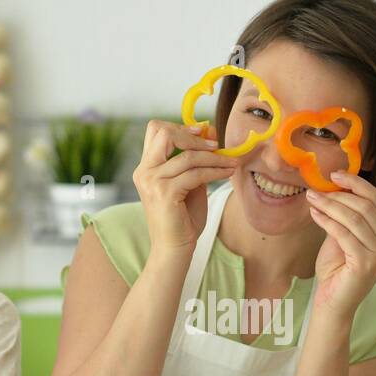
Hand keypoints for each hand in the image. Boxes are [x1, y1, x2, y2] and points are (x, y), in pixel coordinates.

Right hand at [132, 121, 234, 257]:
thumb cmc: (182, 218)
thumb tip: (209, 131)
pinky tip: (227, 173)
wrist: (174, 249)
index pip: (156, 130)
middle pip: (164, 133)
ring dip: (214, 157)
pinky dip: (215, 171)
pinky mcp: (164, 193)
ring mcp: (152, 181)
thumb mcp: (189, 182)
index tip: (204, 132)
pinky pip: (195, 173)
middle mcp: (145, 171)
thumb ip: (194, 160)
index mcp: (146, 167)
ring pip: (187, 156)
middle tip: (216, 145)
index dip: (181, 126)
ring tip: (230, 162)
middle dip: (193, 136)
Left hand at [306, 173, 375, 319]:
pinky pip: (344, 234)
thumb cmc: (336, 271)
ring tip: (312, 199)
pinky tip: (314, 214)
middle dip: (339, 195)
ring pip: (355, 219)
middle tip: (316, 191)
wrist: (333, 303)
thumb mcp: (341, 238)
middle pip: (366, 207)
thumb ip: (344, 217)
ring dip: (330, 205)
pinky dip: (327, 221)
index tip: (335, 174)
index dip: (357, 184)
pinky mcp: (367, 264)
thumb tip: (333, 188)